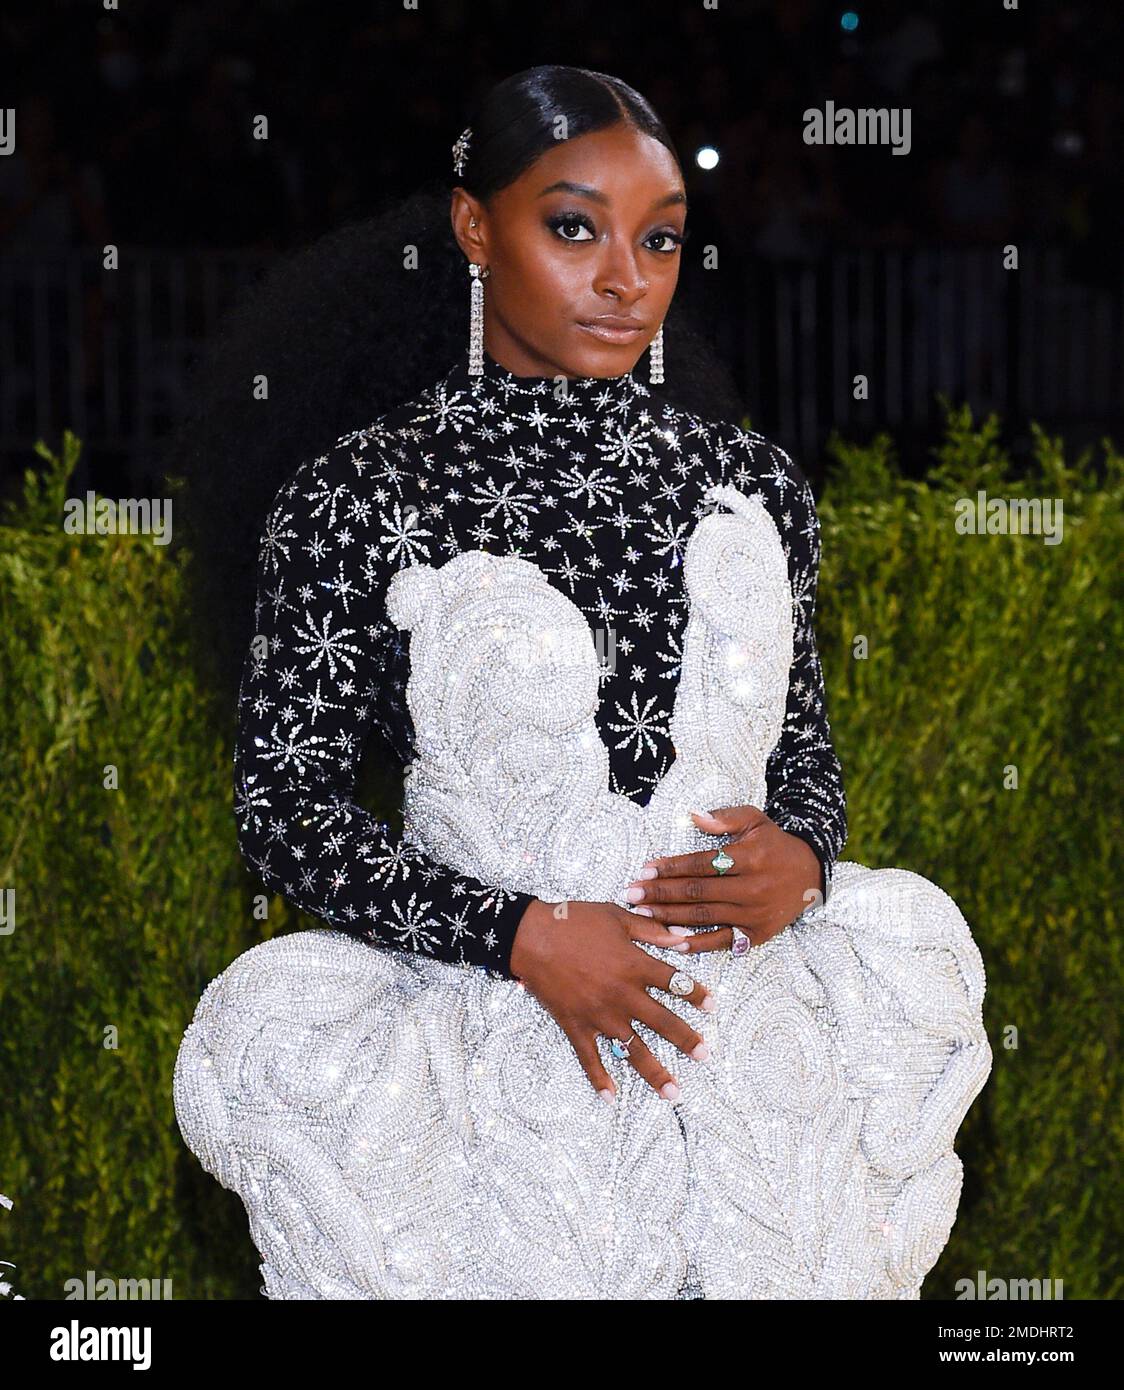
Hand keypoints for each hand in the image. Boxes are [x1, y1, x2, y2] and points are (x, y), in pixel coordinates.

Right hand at [509, 897, 716, 1104]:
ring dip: (654, 1072)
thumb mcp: (616, 917)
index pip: (674, 983)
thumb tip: (683, 938)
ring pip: (632, 1049)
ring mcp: (599, 1015)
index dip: (696, 994)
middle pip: (662, 1022)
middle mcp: (622, 995)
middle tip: (704, 1055)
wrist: (530, 936)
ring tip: (673, 1092)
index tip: (712, 1006)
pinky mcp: (576, 1026)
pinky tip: (611, 1098)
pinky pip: (590, 1058)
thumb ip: (652, 930)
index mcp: (634, 965)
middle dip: (686, 1040)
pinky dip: (599, 1079)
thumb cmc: (573, 921)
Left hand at [622, 805, 822, 952]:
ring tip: (642, 915)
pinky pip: (722, 941)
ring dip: (669, 917)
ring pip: (704, 917)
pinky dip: (697, 943)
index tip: (644, 869)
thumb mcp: (755, 820)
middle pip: (697, 892)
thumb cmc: (774, 844)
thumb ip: (725, 818)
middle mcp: (752, 887)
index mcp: (749, 857)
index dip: (671, 867)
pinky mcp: (757, 934)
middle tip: (631, 894)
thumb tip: (694, 816)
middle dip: (660, 893)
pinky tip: (672, 941)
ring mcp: (754, 913)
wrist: (810, 873)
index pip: (701, 864)